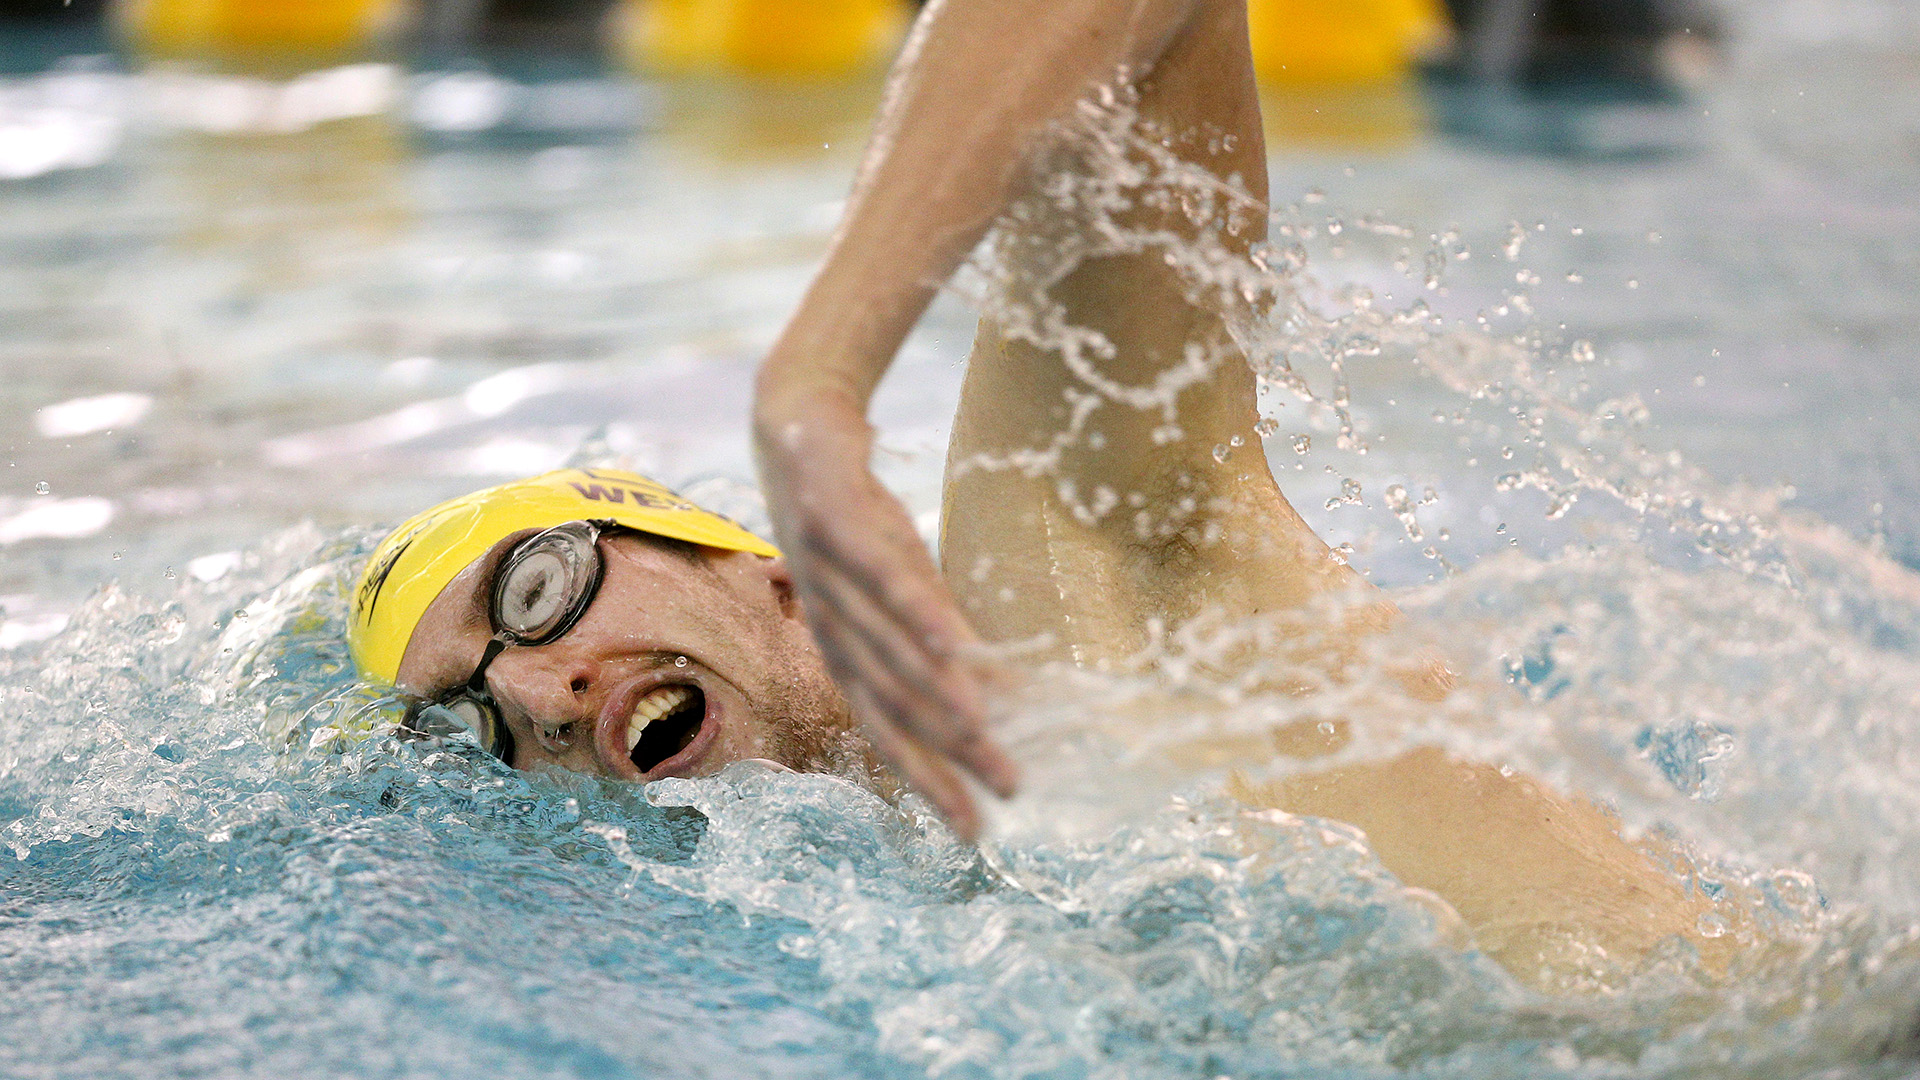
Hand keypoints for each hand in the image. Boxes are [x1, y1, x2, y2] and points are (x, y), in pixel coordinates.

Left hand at [753, 385, 1019, 839]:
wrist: (799, 427)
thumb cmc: (855, 520)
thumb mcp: (899, 582)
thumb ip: (934, 635)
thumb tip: (998, 689)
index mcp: (845, 649)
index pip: (890, 731)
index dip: (931, 781)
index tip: (977, 830)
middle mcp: (831, 626)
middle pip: (896, 702)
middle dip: (951, 752)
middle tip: (1008, 788)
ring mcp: (827, 578)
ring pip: (889, 648)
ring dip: (938, 692)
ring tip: (988, 731)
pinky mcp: (835, 524)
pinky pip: (881, 574)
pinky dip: (917, 611)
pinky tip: (953, 640)